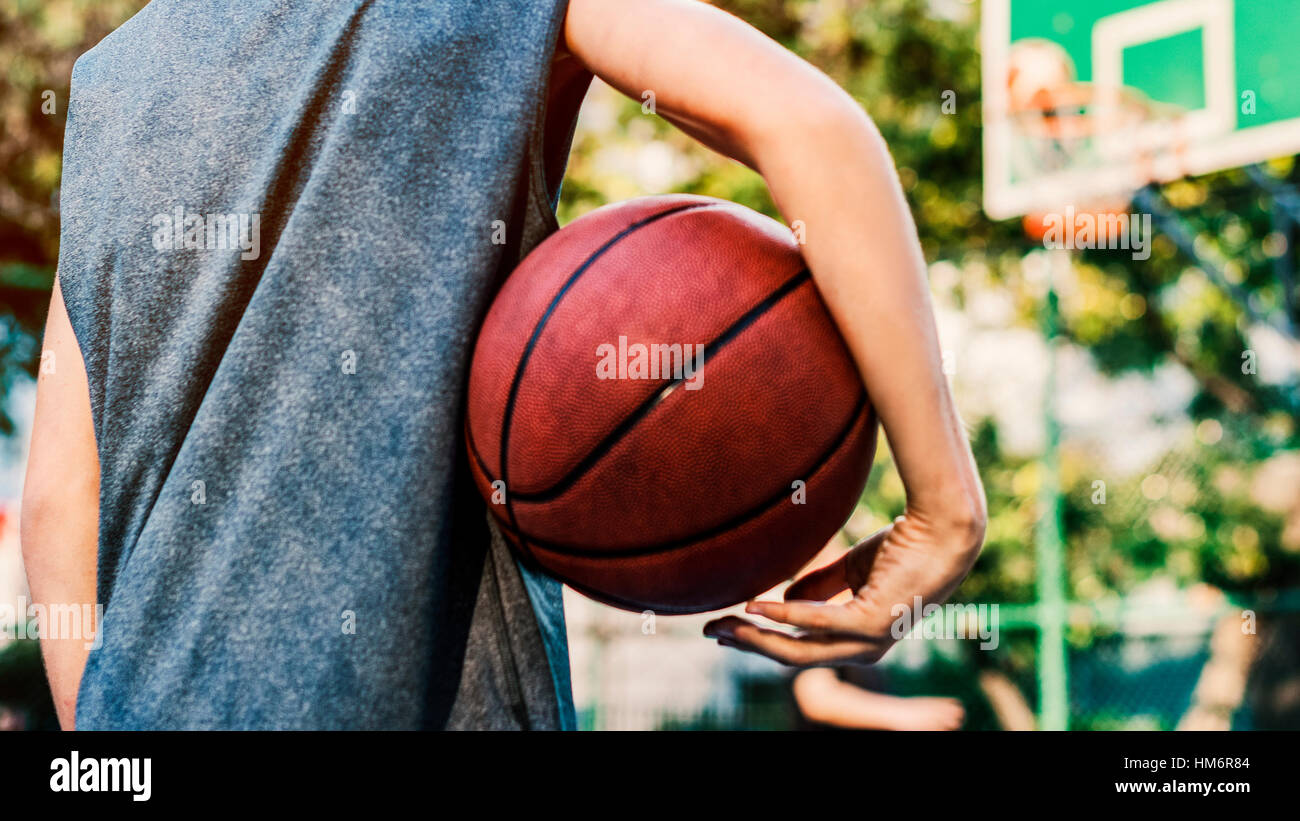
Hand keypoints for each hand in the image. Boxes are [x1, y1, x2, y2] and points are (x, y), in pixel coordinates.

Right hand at [703, 508, 982, 665]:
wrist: (943, 530)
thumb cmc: (907, 545)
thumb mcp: (853, 570)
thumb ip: (820, 587)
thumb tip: (780, 598)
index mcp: (860, 638)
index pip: (800, 648)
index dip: (761, 640)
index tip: (725, 627)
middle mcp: (864, 649)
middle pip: (793, 656)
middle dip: (748, 645)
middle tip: (710, 631)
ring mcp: (870, 640)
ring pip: (800, 650)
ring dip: (756, 637)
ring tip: (723, 624)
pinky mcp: (872, 622)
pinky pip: (816, 622)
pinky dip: (782, 614)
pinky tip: (755, 606)